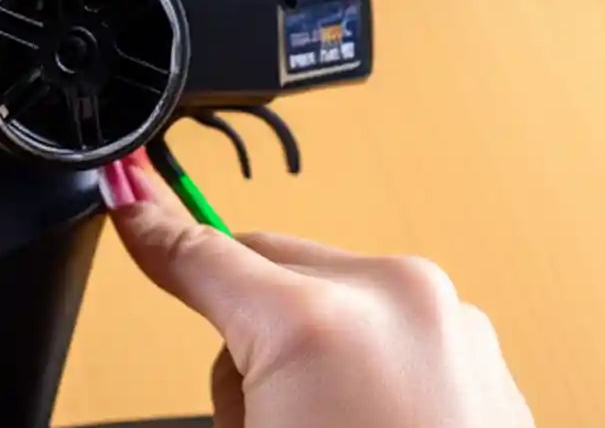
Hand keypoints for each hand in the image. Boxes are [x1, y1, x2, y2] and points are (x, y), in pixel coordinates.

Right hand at [104, 154, 534, 427]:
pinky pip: (379, 319)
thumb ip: (212, 362)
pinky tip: (364, 423)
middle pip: (262, 269)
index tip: (128, 199)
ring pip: (321, 293)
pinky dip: (356, 359)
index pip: (203, 251)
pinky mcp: (477, 346)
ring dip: (301, 349)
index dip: (152, 229)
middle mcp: (392, 298)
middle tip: (261, 418)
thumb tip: (197, 348)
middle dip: (243, 329)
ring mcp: (445, 319)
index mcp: (321, 320)